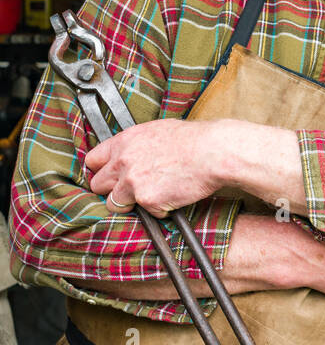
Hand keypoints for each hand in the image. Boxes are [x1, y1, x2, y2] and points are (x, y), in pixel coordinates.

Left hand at [85, 120, 218, 217]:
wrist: (212, 152)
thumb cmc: (193, 140)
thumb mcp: (156, 131)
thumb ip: (136, 145)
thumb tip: (132, 155)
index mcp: (124, 142)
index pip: (93, 160)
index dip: (100, 171)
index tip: (108, 177)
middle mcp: (123, 162)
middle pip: (97, 185)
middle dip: (111, 190)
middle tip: (130, 190)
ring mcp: (132, 183)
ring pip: (115, 204)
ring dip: (131, 204)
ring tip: (154, 195)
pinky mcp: (147, 200)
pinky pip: (147, 213)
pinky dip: (159, 209)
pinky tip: (173, 196)